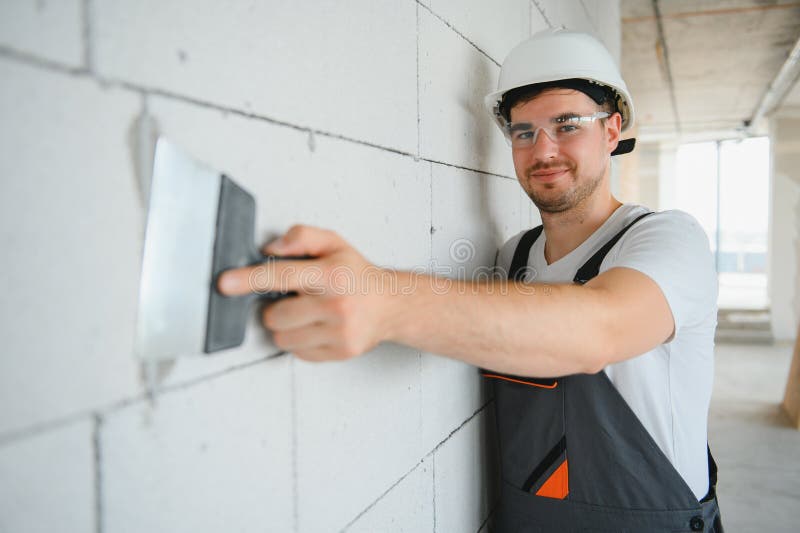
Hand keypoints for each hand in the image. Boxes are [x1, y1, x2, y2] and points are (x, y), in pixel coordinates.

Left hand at [217, 224, 394, 361]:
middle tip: (296, 299)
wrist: (391, 305)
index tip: (226, 284)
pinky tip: (317, 327)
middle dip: (277, 308)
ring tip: (308, 314)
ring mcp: (340, 332)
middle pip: (276, 315)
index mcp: (332, 274)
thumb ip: (302, 236)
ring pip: (283, 338)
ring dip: (287, 327)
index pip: (283, 275)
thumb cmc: (357, 274)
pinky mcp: (341, 352)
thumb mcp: (334, 243)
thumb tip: (271, 249)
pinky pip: (299, 353)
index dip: (250, 279)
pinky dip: (301, 341)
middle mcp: (337, 304)